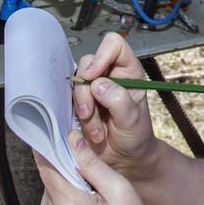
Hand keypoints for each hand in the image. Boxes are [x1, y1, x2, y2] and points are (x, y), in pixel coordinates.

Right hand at [73, 32, 157, 179]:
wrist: (124, 159)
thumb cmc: (135, 135)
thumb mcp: (133, 120)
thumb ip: (119, 101)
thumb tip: (98, 85)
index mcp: (127, 70)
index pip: (113, 45)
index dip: (102, 55)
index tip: (93, 77)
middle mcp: (109, 74)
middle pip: (88, 63)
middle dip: (86, 91)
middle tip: (90, 113)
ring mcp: (92, 87)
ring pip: (76, 83)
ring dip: (82, 108)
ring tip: (96, 131)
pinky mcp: (79, 102)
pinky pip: (68, 101)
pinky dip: (76, 117)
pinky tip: (88, 132)